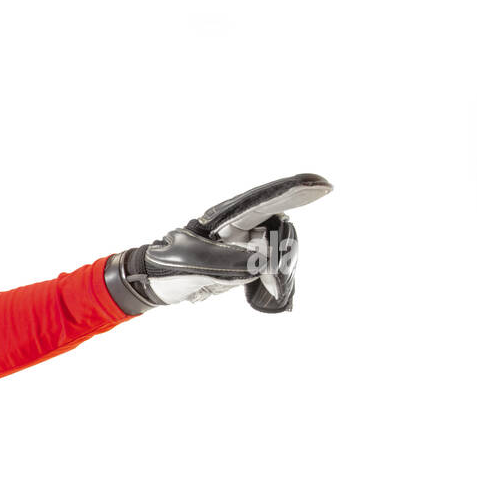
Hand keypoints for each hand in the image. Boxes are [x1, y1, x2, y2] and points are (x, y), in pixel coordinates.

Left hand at [104, 173, 331, 314]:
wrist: (152, 284)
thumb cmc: (167, 267)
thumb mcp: (196, 264)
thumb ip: (233, 261)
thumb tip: (268, 260)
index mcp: (227, 219)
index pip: (265, 200)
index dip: (295, 190)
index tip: (324, 186)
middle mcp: (239, 226)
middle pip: (280, 229)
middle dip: (287, 249)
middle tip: (276, 273)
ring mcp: (243, 244)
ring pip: (278, 250)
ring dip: (280, 268)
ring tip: (268, 287)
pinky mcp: (243, 262)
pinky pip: (269, 267)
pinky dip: (275, 278)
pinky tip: (274, 291)